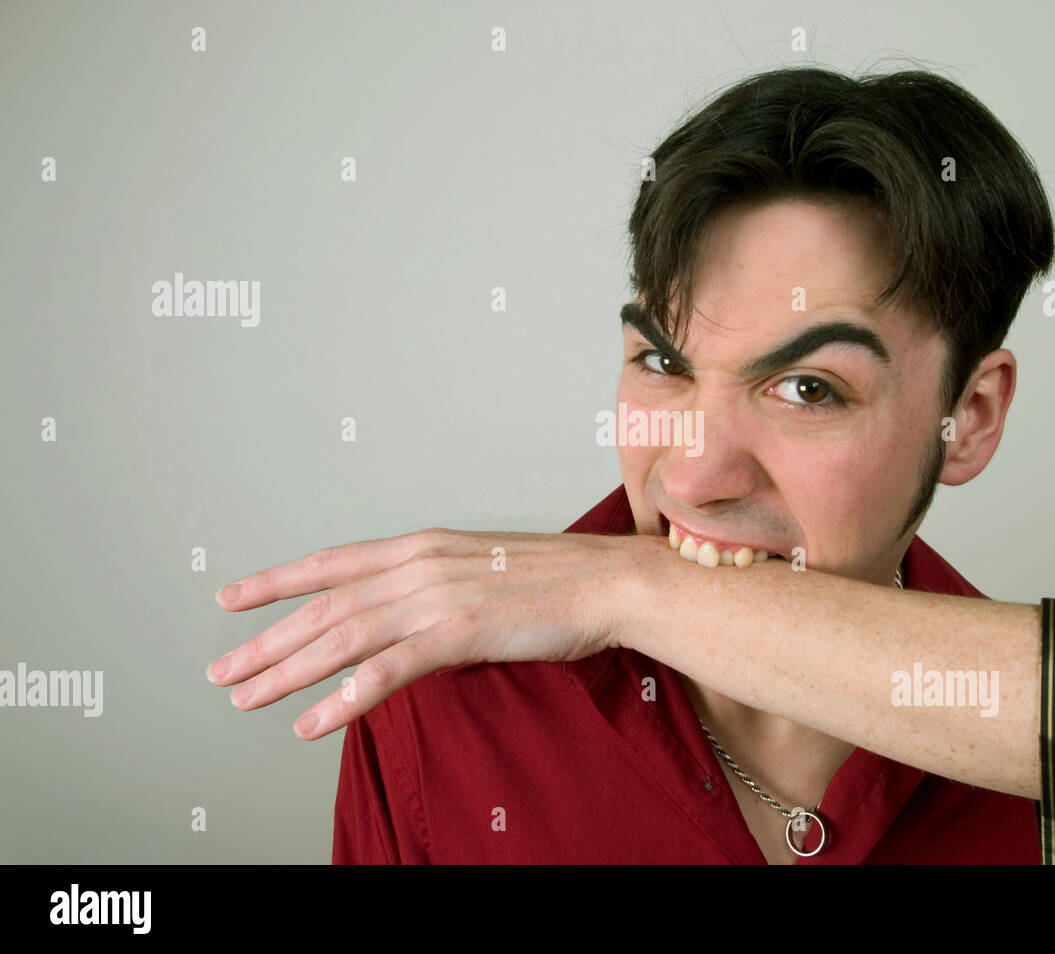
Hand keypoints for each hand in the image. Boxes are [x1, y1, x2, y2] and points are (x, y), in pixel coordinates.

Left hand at [206, 527, 657, 739]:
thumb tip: (400, 621)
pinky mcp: (460, 631)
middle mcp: (419, 565)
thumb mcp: (478, 570)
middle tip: (223, 671)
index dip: (276, 581)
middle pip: (325, 606)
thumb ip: (432, 589)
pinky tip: (314, 723)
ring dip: (289, 672)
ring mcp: (437, 597)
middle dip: (266, 640)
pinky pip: (389, 670)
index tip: (231, 598)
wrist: (607, 581)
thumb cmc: (553, 580)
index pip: (331, 564)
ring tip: (248, 698)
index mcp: (421, 547)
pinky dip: (345, 699)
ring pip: (343, 637)